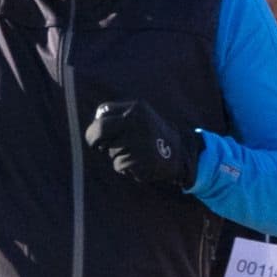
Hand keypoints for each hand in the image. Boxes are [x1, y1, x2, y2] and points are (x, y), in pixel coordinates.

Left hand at [85, 99, 202, 189]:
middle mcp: (137, 122)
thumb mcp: (141, 119)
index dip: (96, 124)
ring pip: (110, 150)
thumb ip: (118, 117)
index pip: (104, 112)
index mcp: (137, 108)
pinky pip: (119, 165)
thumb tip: (94, 126)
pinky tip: (140, 164)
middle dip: (94, 140)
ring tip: (137, 154)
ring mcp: (139, 141)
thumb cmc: (153, 137)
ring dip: (117, 155)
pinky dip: (125, 167)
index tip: (97, 134)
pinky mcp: (140, 160)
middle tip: (98, 146)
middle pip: (99, 130)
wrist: (182, 155)